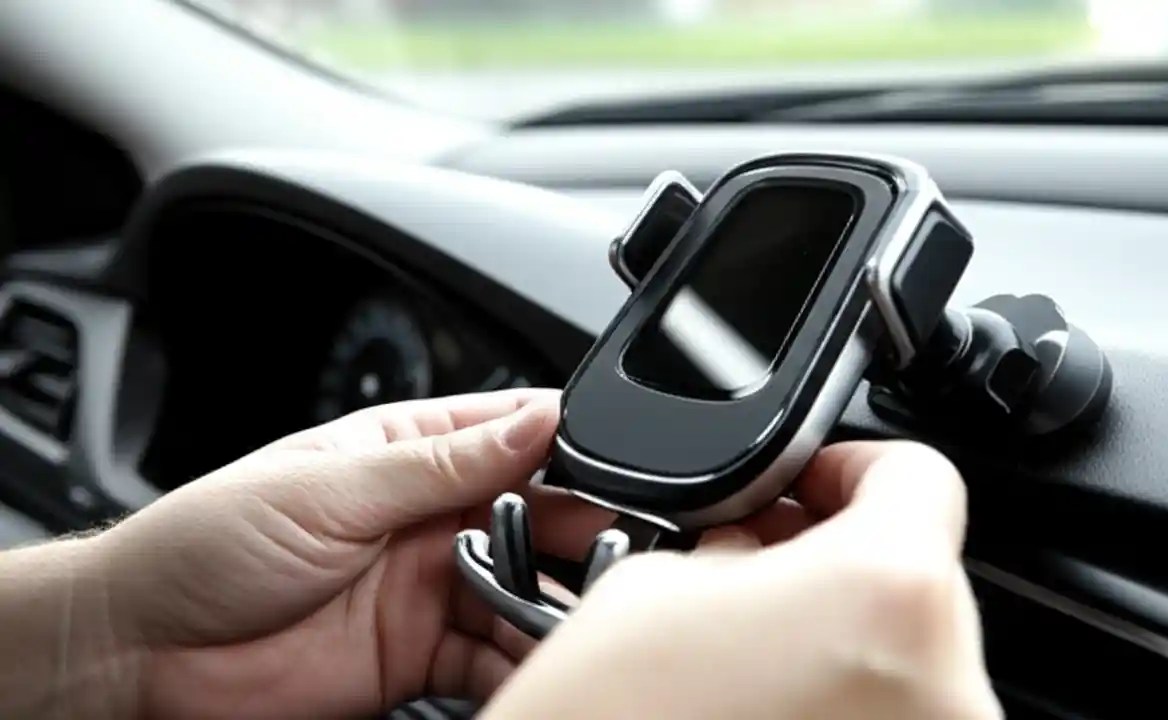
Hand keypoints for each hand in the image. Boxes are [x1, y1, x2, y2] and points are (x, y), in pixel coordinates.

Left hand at [88, 388, 610, 718]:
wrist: (139, 653)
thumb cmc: (207, 544)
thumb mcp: (332, 488)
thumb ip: (443, 463)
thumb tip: (535, 419)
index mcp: (407, 453)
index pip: (510, 434)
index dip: (566, 447)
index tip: (615, 468)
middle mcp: (428, 518)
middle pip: (535, 517)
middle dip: (580, 531)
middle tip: (613, 551)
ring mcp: (428, 589)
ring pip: (525, 591)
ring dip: (556, 604)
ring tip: (579, 618)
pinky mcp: (419, 657)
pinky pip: (491, 658)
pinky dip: (521, 663)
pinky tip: (536, 663)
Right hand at [483, 441, 1001, 719]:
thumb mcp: (650, 587)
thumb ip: (733, 539)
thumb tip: (764, 535)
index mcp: (887, 597)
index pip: (918, 475)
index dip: (845, 468)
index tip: (802, 486)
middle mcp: (946, 686)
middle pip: (912, 569)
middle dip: (829, 558)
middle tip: (754, 568)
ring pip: (904, 653)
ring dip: (833, 634)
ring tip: (743, 651)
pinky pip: (894, 714)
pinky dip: (838, 696)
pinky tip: (760, 701)